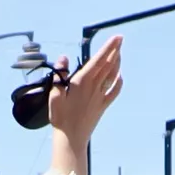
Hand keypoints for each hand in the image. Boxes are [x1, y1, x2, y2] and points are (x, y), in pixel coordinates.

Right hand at [43, 34, 124, 154]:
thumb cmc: (60, 116)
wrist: (71, 138)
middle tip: (120, 40)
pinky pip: (114, 91)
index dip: (109, 47)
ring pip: (113, 76)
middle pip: (108, 65)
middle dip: (115, 51)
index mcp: (82, 81)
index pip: (98, 59)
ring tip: (119, 53)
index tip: (117, 37)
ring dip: (117, 63)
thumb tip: (63, 58)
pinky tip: (120, 77)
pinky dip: (119, 82)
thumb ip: (60, 74)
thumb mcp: (54, 94)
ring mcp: (100, 96)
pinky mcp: (102, 106)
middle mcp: (94, 86)